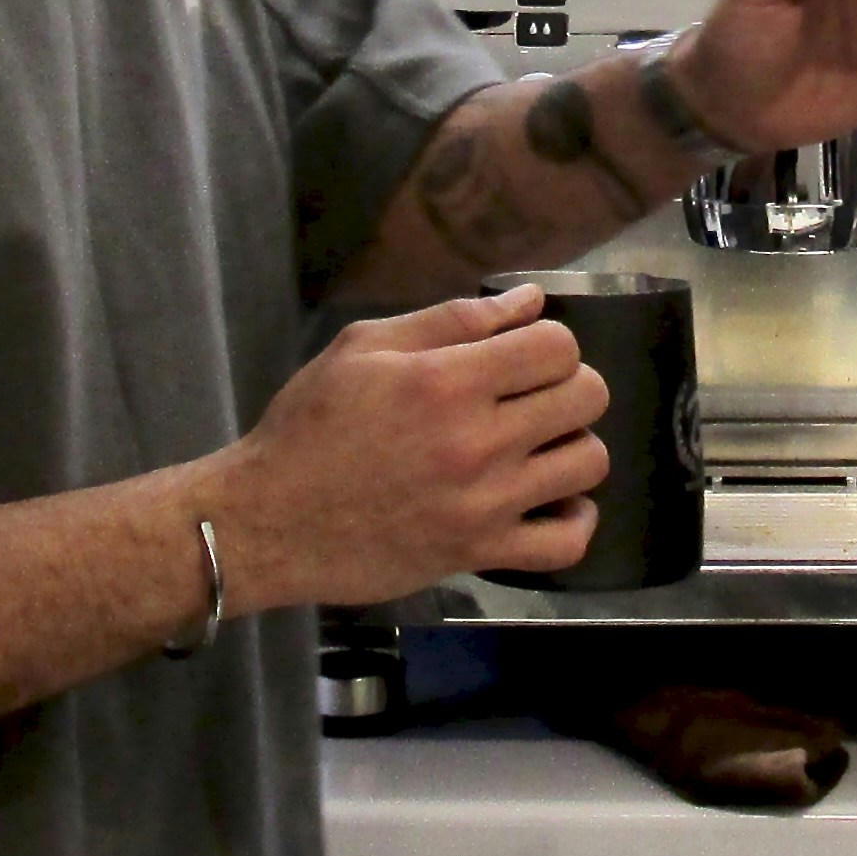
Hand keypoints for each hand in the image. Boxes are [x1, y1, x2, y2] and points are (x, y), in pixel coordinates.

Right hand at [212, 287, 610, 605]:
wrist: (268, 521)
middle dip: (568, 386)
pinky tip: (550, 502)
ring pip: (587, 463)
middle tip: (531, 399)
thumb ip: (452, 319)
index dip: (549, 343)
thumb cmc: (310, 426)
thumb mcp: (363, 347)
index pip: (557, 346)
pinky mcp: (480, 554)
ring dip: (571, 447)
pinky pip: (566, 544)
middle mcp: (477, 441)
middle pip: (587, 397)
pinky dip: (573, 521)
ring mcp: (485, 504)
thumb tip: (528, 301)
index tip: (521, 357)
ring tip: (537, 448)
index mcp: (447, 381)